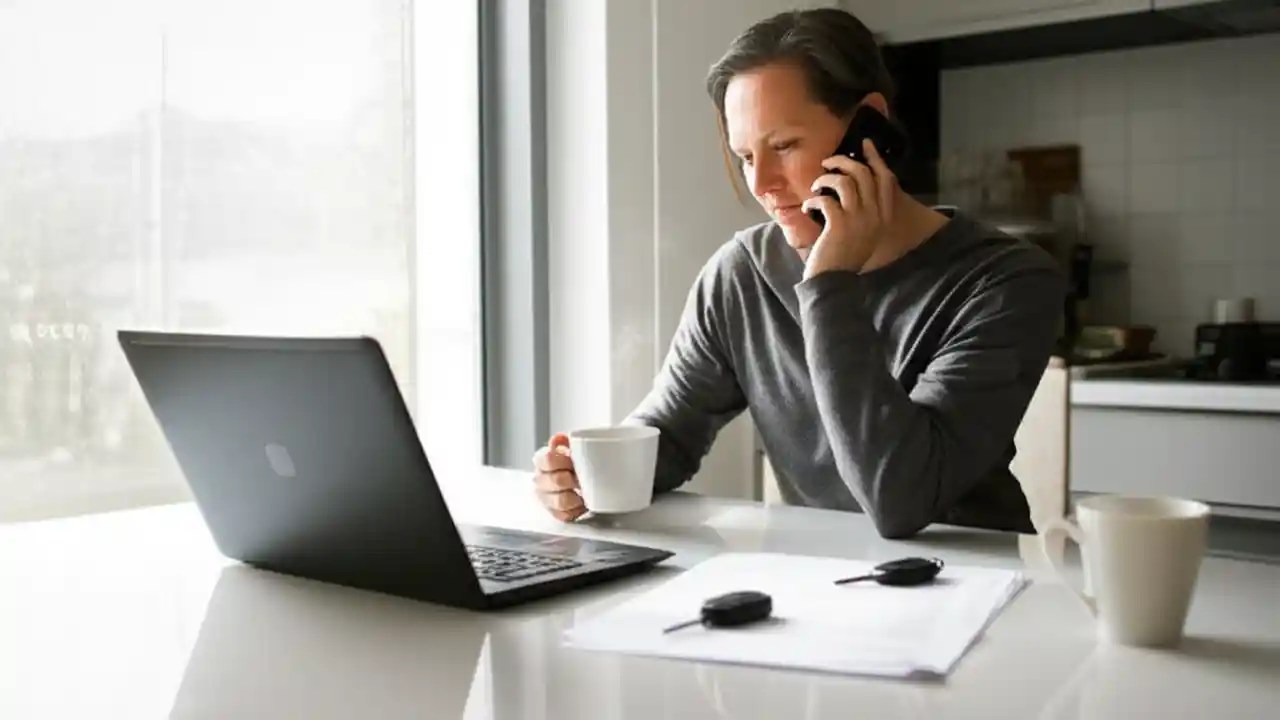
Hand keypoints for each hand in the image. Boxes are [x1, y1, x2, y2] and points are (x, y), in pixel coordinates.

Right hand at [531, 432, 586, 521]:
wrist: (578, 476)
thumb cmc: (573, 461)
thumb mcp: (571, 446)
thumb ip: (565, 441)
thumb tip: (559, 439)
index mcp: (542, 461)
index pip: (546, 459)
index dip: (562, 460)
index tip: (574, 461)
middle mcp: (540, 480)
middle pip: (555, 481)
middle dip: (572, 479)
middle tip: (584, 477)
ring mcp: (546, 498)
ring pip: (560, 501)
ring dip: (575, 497)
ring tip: (585, 493)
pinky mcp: (555, 513)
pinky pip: (564, 515)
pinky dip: (576, 511)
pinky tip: (583, 504)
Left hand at [800, 138, 897, 278]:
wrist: (833, 281)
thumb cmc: (843, 256)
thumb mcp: (863, 233)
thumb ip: (863, 211)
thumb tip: (850, 184)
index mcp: (883, 216)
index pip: (885, 179)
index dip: (875, 158)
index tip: (864, 144)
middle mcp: (875, 215)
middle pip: (864, 174)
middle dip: (844, 162)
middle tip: (828, 162)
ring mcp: (858, 220)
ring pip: (845, 182)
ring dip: (825, 179)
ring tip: (816, 186)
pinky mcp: (839, 225)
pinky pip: (825, 199)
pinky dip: (812, 200)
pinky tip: (807, 207)